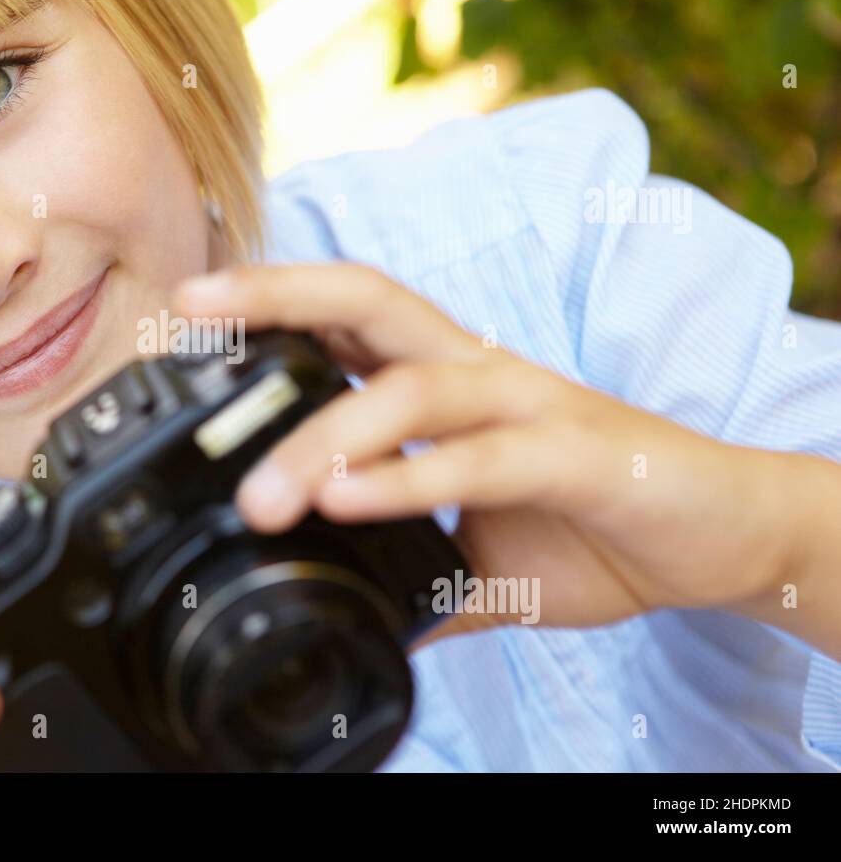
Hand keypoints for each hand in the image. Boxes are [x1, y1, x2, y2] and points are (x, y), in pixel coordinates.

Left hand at [174, 263, 811, 643]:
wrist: (718, 535)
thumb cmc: (591, 520)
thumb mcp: (476, 552)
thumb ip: (410, 568)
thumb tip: (348, 609)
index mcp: (445, 380)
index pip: (344, 318)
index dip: (266, 307)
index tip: (186, 320)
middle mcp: (476, 372)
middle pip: (366, 298)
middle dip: (276, 295)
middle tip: (189, 311)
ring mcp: (524, 405)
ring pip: (409, 386)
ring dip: (324, 436)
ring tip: (260, 496)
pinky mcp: (571, 455)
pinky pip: (476, 458)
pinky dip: (407, 478)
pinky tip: (348, 501)